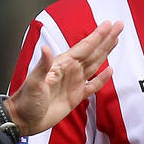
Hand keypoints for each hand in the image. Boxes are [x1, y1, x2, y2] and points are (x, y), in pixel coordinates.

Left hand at [6, 21, 123, 136]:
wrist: (24, 119)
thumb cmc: (26, 100)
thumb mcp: (34, 82)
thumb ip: (42, 65)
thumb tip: (46, 48)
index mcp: (62, 65)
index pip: (84, 47)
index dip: (97, 36)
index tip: (109, 24)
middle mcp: (70, 71)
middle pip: (93, 52)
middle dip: (106, 39)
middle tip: (118, 25)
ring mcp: (74, 83)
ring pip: (95, 64)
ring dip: (105, 52)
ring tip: (116, 40)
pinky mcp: (76, 97)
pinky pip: (93, 86)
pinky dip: (102, 78)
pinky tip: (110, 70)